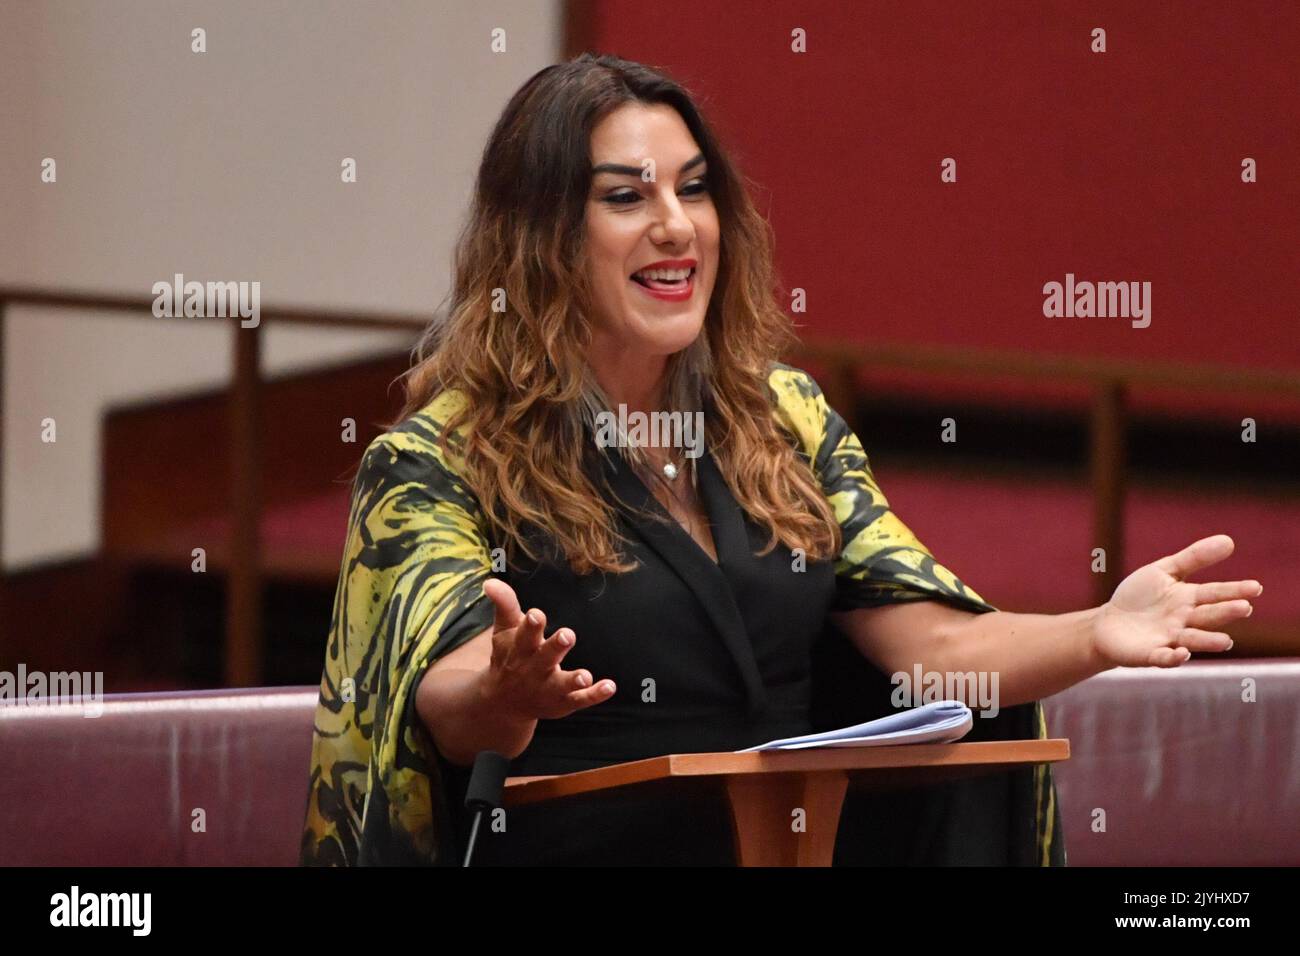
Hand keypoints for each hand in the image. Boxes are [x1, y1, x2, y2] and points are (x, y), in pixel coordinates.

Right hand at [480, 578, 616, 719]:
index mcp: (520, 649)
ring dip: (574, 680)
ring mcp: (549, 688)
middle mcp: (534, 669)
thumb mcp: (505, 630)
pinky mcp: (563, 702)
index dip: (531, 626)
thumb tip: (490, 582)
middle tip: (568, 635)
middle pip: (545, 657)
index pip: (524, 635)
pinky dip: (594, 695)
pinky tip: (610, 686)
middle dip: (555, 647)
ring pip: (562, 684)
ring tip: (585, 676)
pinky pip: (580, 699)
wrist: (502, 702)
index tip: (536, 615)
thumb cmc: (509, 655)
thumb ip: (505, 604)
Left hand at [1093, 534, 1260, 667]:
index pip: (1214, 593)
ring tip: (1226, 641)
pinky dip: (1174, 658)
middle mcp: (1185, 621)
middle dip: (1225, 612)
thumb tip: (1230, 540)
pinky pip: (1164, 657)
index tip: (1255, 587)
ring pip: (1192, 640)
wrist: (1108, 623)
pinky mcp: (1151, 654)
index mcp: (1189, 599)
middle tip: (1244, 608)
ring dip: (1208, 641)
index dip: (1234, 591)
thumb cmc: (1139, 596)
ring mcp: (1170, 639)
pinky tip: (1182, 654)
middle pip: (1208, 616)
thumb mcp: (1164, 571)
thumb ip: (1194, 558)